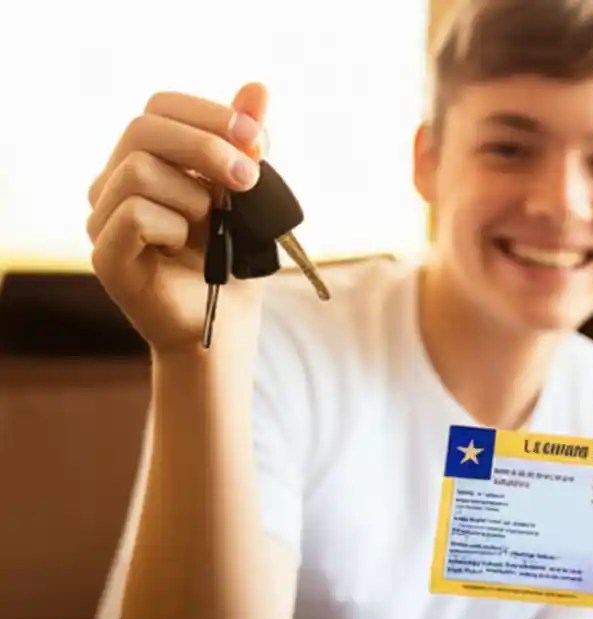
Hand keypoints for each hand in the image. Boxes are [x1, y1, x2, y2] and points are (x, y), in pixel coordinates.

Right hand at [86, 82, 268, 355]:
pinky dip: (175, 228)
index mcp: (146, 159)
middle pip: (144, 128)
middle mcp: (114, 182)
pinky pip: (134, 216)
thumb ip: (246, 144)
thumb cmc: (234, 258)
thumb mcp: (249, 194)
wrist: (227, 324)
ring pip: (139, 170)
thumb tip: (257, 88)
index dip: (208, 113)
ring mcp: (103, 219)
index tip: (256, 138)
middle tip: (249, 179)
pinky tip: (188, 247)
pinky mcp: (105, 256)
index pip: (160, 107)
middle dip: (207, 147)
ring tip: (211, 227)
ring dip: (193, 197)